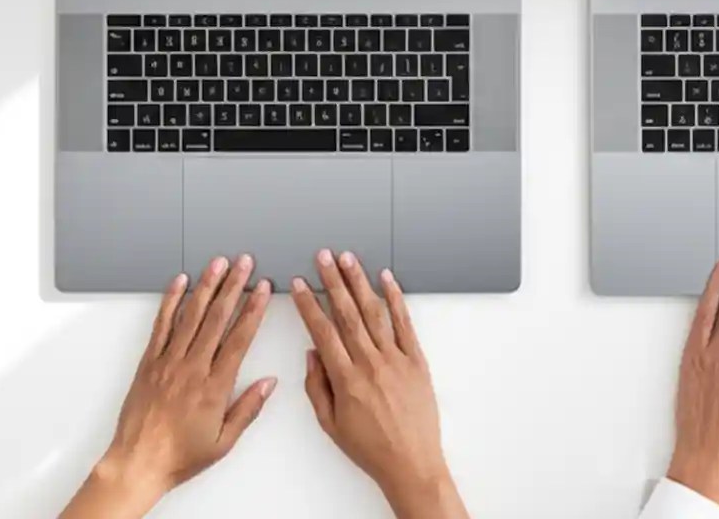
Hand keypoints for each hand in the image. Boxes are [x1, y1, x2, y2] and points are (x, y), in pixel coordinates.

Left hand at [61, 256, 274, 518]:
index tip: (263, 289)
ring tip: (217, 264)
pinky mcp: (149, 362)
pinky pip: (161, 326)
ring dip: (206, 286)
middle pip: (216, 318)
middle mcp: (191, 369)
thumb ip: (248, 408)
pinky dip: (170, 302)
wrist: (137, 463)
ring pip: (190, 316)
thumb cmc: (179, 455)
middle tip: (244, 263)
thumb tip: (269, 383)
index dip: (253, 309)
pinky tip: (179, 283)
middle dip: (233, 286)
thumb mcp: (224, 441)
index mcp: (214, 387)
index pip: (239, 338)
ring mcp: (167, 362)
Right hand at [292, 249, 466, 518]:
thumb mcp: (330, 423)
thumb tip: (312, 353)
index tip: (301, 284)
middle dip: (333, 281)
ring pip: (374, 312)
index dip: (310, 304)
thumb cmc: (370, 447)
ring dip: (359, 282)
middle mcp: (370, 363)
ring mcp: (396, 359)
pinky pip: (405, 324)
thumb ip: (317, 386)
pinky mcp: (417, 361)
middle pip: (347, 313)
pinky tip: (387, 279)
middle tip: (323, 257)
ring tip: (348, 259)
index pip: (322, 331)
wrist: (411, 462)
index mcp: (345, 378)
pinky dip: (396, 299)